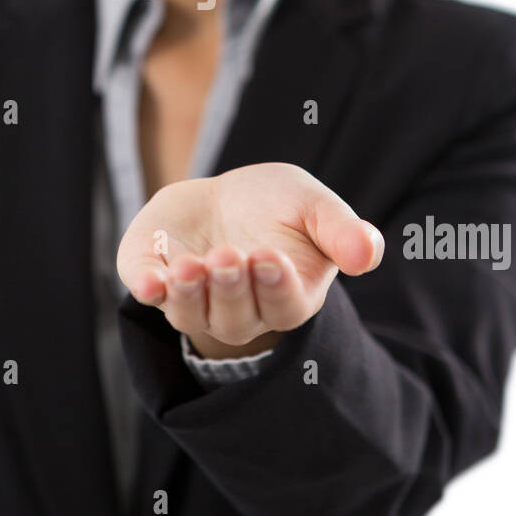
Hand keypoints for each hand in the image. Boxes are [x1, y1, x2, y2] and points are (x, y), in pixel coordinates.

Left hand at [116, 162, 383, 357]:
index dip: (274, 286)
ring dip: (188, 295)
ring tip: (189, 266)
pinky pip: (149, 294)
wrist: (224, 197)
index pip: (282, 306)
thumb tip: (368, 254)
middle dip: (230, 288)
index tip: (267, 256)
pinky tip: (149, 281)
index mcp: (286, 298)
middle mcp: (239, 312)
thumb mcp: (315, 206)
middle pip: (235, 318)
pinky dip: (147, 289)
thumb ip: (343, 231)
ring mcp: (193, 301)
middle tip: (228, 255)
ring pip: (190, 315)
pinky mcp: (155, 281)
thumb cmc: (279, 206)